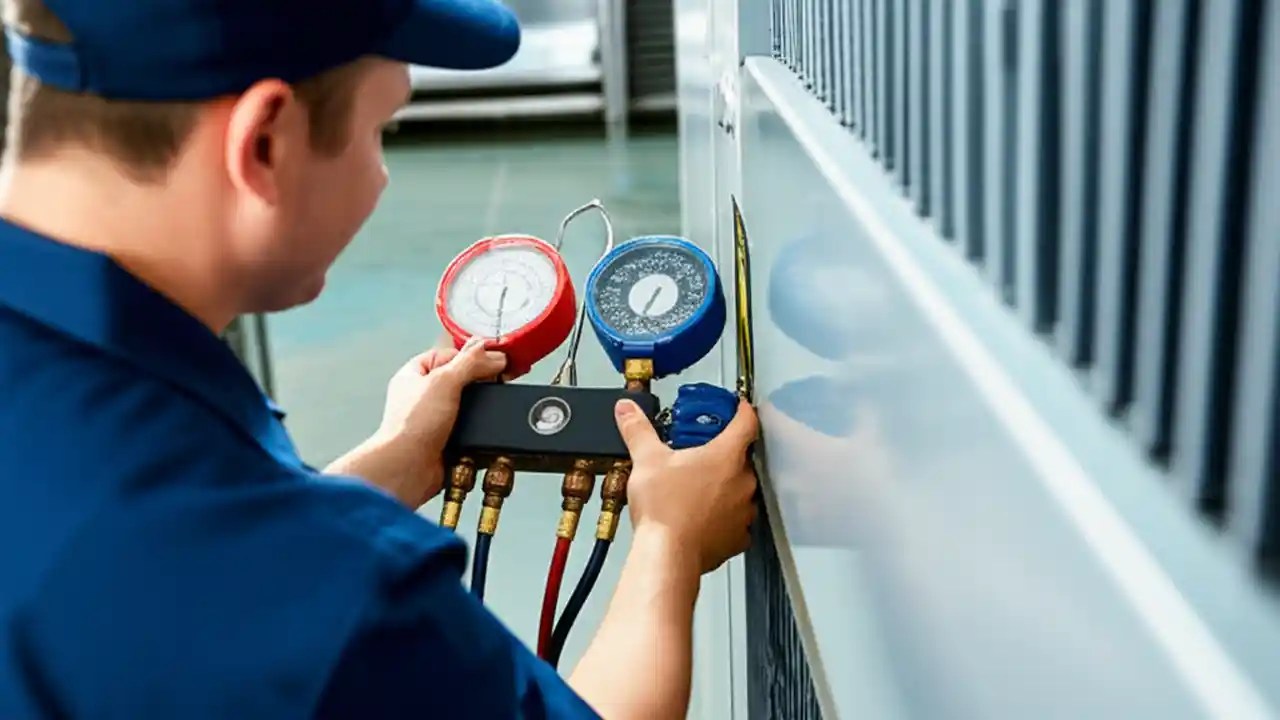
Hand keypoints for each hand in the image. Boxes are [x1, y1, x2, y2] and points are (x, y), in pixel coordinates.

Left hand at [363, 337, 505, 505]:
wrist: (408, 468)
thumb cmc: (411, 425)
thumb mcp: (445, 381)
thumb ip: (470, 362)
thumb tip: (493, 352)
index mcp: (413, 375)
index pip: (447, 355)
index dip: (470, 355)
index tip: (493, 359)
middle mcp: (422, 397)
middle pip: (459, 380)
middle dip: (478, 383)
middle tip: (497, 382)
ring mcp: (433, 421)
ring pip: (466, 407)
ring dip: (478, 410)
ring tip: (487, 409)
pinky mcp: (445, 442)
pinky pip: (469, 431)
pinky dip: (478, 432)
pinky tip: (483, 430)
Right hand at [614, 397, 759, 574]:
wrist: (668, 555)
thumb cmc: (664, 510)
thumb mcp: (646, 460)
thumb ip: (638, 430)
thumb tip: (628, 410)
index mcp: (726, 456)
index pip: (747, 422)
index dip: (742, 411)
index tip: (736, 408)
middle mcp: (742, 482)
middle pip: (742, 457)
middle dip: (724, 453)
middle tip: (701, 453)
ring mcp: (744, 511)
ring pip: (741, 490)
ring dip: (725, 486)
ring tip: (697, 487)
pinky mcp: (738, 537)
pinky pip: (737, 520)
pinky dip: (724, 516)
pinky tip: (703, 516)